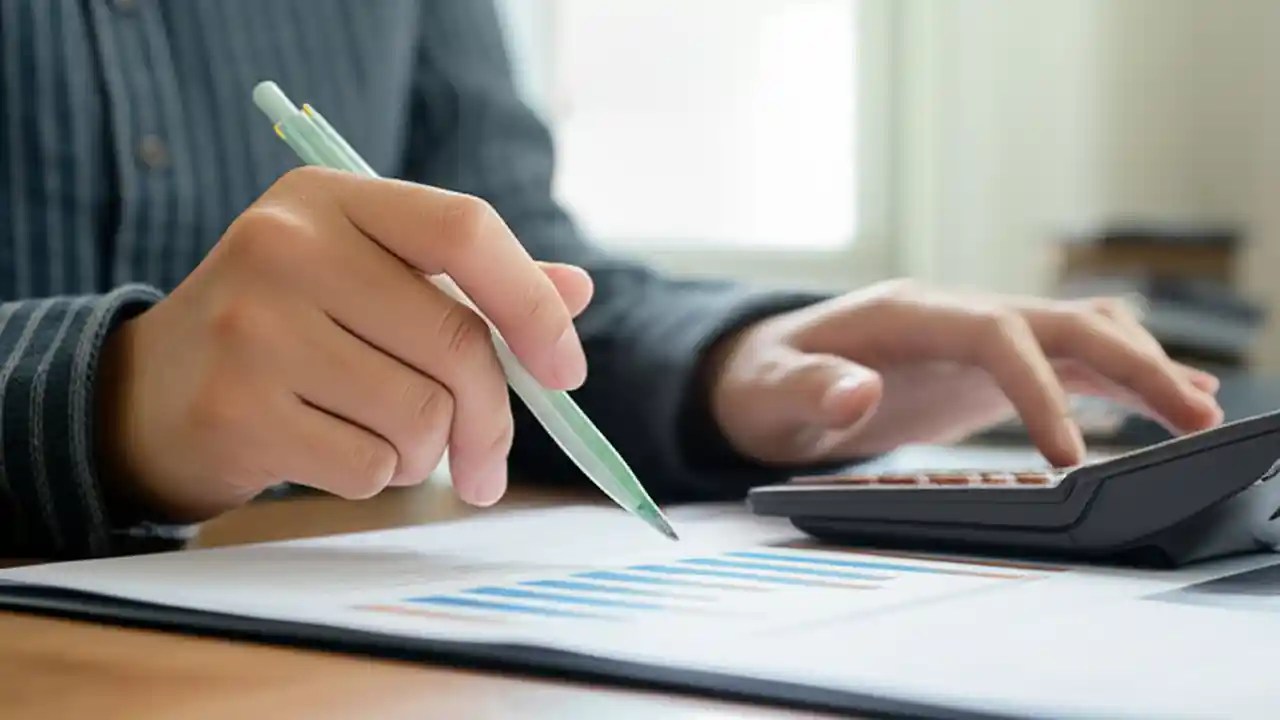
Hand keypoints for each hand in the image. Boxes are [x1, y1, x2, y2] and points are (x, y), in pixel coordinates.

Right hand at [97, 167, 592, 520]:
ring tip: (382, 439)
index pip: (466, 229)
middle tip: (488, 462)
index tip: (565, 372)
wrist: (152, 392)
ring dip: (425, 450)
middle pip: (456, 341)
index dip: (532, 306)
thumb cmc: (289, 330)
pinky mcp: (237, 407)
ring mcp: (255, 325)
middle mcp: (286, 245)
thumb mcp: (368, 279)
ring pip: (420, 414)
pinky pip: (369, 467)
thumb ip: (469, 283)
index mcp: (331, 197)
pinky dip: (375, 478)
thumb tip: (574, 293)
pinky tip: (333, 454)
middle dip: (492, 419)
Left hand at [706, 279, 1223, 467]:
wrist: (759, 372)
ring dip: (1138, 367)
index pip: (996, 333)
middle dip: (1131, 364)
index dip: (1040, 387)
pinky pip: (1061, 361)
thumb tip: (854, 396)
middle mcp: (951, 314)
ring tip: (1200, 412)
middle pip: (1059, 322)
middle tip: (1195, 416)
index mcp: (905, 314)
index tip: (1068, 455)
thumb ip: (807, 390)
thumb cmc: (759, 383)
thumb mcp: (766, 393)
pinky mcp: (980, 367)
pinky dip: (1112, 379)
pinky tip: (1161, 404)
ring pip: (1075, 334)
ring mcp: (971, 336)